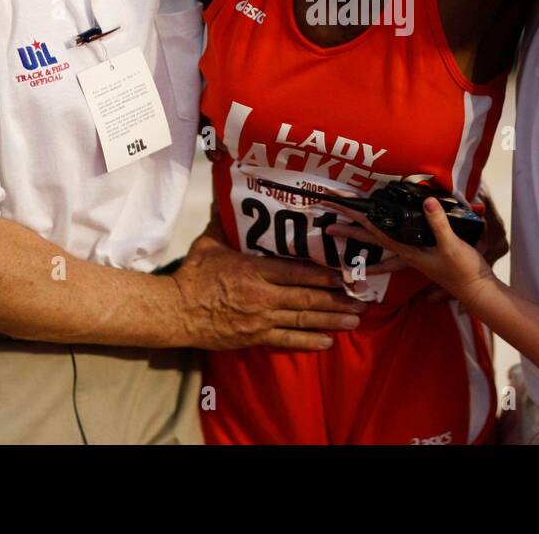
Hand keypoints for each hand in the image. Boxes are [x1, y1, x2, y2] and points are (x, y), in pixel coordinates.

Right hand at [171, 234, 365, 350]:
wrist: (176, 311)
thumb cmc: (193, 275)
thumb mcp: (210, 243)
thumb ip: (225, 223)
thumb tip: (228, 197)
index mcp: (255, 270)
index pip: (297, 272)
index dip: (324, 274)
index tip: (346, 274)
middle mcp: (263, 295)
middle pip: (307, 298)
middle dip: (337, 299)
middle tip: (362, 299)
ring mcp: (260, 319)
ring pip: (302, 320)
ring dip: (331, 320)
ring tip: (355, 319)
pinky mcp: (254, 337)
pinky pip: (286, 341)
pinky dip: (308, 341)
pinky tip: (328, 341)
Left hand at [327, 198, 496, 308]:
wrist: (477, 290)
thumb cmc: (463, 271)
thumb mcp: (451, 246)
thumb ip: (438, 224)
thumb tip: (426, 202)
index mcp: (407, 250)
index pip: (376, 230)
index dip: (358, 217)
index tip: (340, 206)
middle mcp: (405, 252)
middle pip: (371, 237)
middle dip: (350, 227)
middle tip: (328, 220)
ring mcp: (413, 254)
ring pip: (381, 242)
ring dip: (363, 235)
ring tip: (345, 230)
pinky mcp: (423, 254)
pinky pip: (397, 245)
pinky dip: (387, 239)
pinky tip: (384, 239)